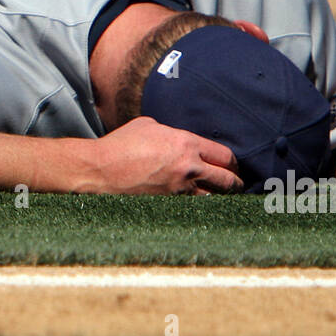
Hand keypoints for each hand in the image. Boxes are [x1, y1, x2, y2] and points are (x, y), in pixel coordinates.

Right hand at [83, 116, 244, 194]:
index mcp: (186, 143)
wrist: (100, 170)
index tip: (231, 166)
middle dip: (235, 183)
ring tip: (221, 199)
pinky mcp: (169, 206)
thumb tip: (181, 140)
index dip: (232, 162)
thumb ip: (172, 133)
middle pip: (228, 180)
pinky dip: (201, 208)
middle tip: (235, 184)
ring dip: (219, 199)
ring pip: (215, 199)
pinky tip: (201, 208)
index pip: (225, 156)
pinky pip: (195, 209)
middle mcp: (189, 168)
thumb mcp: (149, 126)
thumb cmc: (120, 145)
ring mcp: (180, 190)